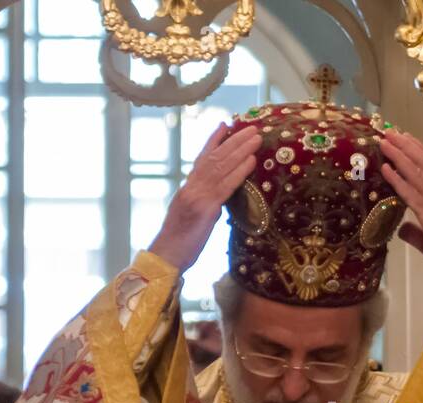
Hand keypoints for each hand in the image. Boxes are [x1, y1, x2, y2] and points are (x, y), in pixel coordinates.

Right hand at [148, 124, 261, 273]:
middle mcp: (191, 187)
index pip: (202, 158)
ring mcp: (197, 196)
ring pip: (221, 167)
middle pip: (215, 158)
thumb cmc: (179, 243)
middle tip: (251, 127)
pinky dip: (239, 172)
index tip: (225, 125)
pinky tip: (251, 161)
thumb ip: (203, 202)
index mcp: (188, 188)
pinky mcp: (205, 209)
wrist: (166, 256)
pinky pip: (226, 186)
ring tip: (255, 138)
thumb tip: (218, 197)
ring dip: (241, 150)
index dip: (214, 140)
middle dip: (234, 141)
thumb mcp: (191, 216)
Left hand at [378, 130, 422, 279]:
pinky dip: (398, 179)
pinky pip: (412, 194)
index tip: (405, 137)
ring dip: (399, 155)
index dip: (417, 151)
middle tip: (390, 131)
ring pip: (417, 173)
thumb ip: (416, 233)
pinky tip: (386, 168)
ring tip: (384, 141)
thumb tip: (402, 228)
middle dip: (406, 146)